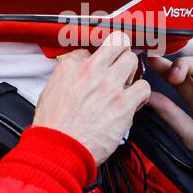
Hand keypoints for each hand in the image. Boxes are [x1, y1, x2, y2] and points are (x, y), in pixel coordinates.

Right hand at [33, 32, 150, 165]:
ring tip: (126, 85)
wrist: (59, 149)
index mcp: (70, 68)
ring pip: (133, 60)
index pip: (90, 49)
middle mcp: (91, 72)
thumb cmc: (53, 128)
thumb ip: (65, 78)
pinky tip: (134, 101)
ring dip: (132, 72)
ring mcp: (109, 86)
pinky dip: (141, 94)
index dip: (96, 59)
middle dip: (120, 54)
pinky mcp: (123, 104)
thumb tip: (73, 73)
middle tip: (119, 66)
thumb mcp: (48, 93)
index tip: (100, 65)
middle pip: (117, 43)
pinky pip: (144, 87)